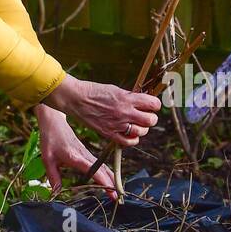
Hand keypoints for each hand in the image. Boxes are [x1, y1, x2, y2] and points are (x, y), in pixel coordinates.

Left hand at [35, 105, 117, 197]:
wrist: (55, 122)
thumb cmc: (51, 139)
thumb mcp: (47, 159)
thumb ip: (53, 177)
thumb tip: (56, 192)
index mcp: (75, 156)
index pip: (92, 169)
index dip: (102, 179)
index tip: (110, 189)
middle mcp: (85, 155)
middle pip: (102, 170)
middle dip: (112, 183)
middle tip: (118, 198)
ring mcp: (88, 154)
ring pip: (104, 168)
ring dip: (112, 179)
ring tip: (118, 193)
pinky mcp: (88, 154)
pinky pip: (101, 165)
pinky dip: (108, 174)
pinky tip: (112, 182)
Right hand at [44, 74, 159, 147]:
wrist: (76, 99)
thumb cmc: (95, 91)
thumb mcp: (115, 89)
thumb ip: (130, 97)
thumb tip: (144, 102)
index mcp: (127, 98)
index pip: (153, 104)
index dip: (154, 104)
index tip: (151, 104)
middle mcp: (124, 112)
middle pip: (151, 120)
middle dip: (150, 117)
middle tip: (145, 115)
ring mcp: (117, 124)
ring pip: (142, 132)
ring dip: (142, 128)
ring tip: (136, 124)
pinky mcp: (109, 133)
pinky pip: (129, 142)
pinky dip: (133, 139)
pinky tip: (129, 134)